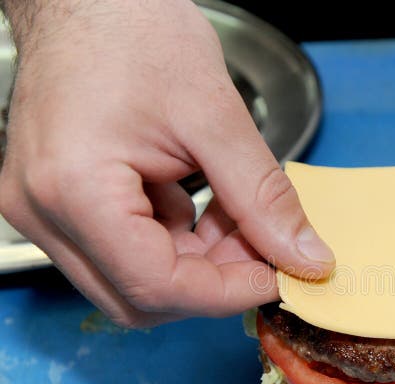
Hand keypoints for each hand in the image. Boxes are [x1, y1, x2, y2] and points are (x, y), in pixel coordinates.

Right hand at [0, 0, 334, 326]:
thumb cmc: (135, 30)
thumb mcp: (215, 116)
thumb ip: (263, 197)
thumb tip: (305, 259)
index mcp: (74, 190)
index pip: (155, 285)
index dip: (228, 292)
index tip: (280, 276)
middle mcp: (44, 213)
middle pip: (141, 297)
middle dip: (214, 281)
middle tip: (263, 245)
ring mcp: (45, 211)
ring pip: (135, 281)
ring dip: (199, 262)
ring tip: (236, 213)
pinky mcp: (60, 204)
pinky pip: (125, 252)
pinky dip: (177, 241)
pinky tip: (205, 202)